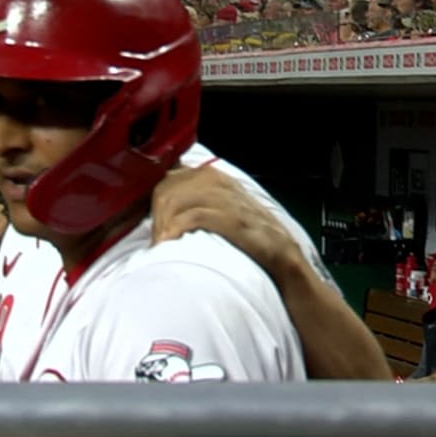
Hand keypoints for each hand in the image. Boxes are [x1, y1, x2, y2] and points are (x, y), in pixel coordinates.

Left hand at [151, 165, 299, 276]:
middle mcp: (220, 182)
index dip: (155, 202)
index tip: (153, 225)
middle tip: (155, 241)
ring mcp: (227, 200)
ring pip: (177, 200)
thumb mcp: (222, 209)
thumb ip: (197, 199)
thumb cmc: (249, 238)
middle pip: (168, 188)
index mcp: (215, 176)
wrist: (282, 259)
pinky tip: (170, 244)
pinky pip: (194, 216)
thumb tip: (163, 203)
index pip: (169, 177)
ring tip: (161, 246)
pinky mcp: (233, 219)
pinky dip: (177, 230)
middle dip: (156, 216)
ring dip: (163, 226)